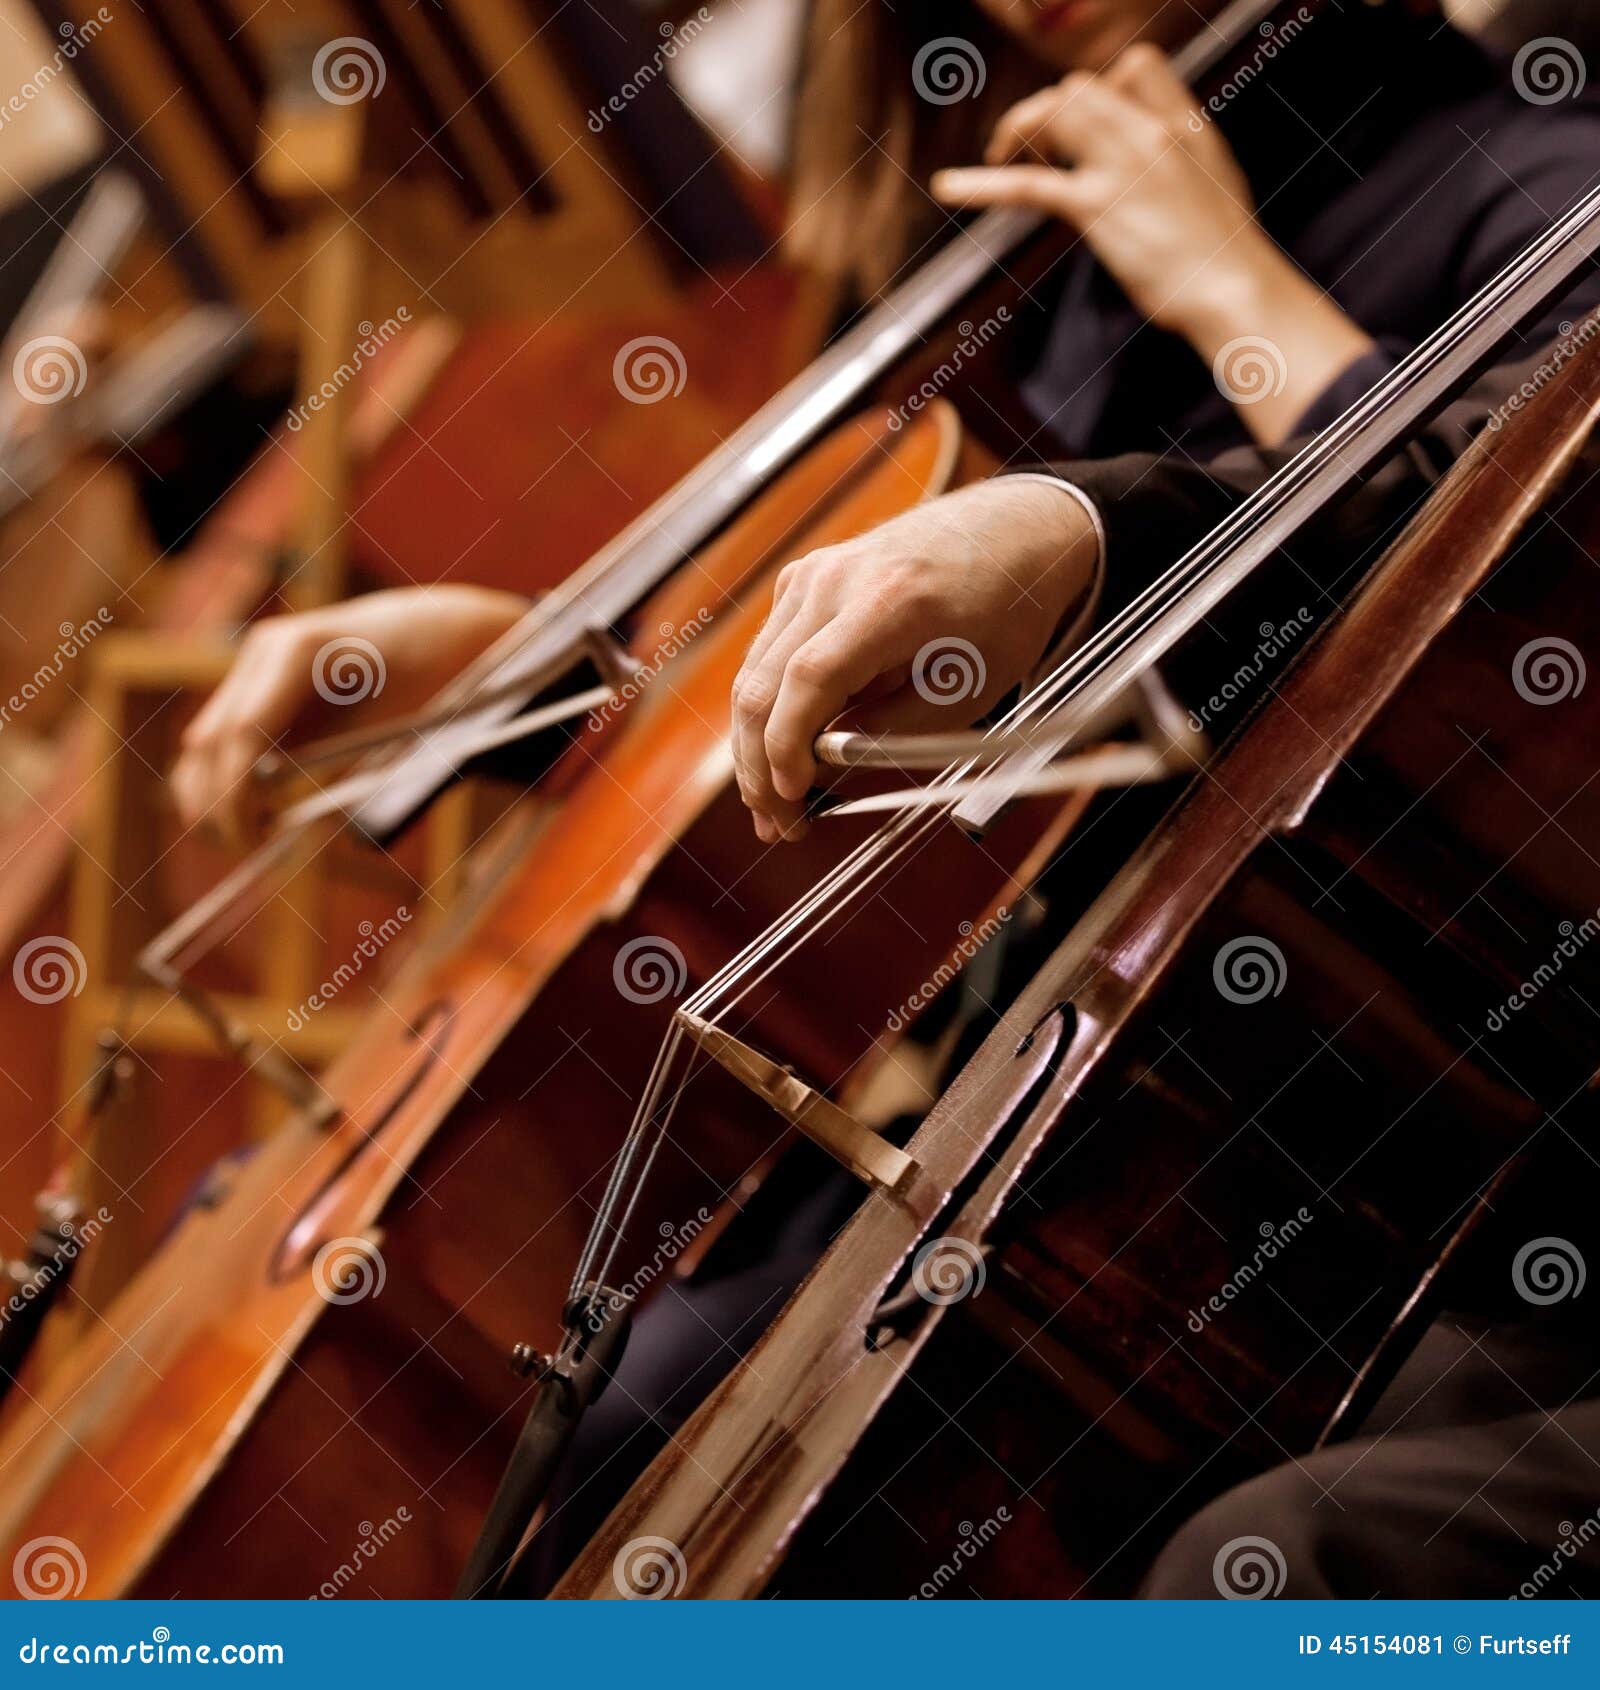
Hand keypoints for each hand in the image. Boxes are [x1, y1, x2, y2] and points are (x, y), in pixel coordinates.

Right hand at [172, 585, 527, 840]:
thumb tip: (300, 817)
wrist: (434, 629)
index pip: (246, 731)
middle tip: (244, 848)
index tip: (250, 837)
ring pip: (207, 739)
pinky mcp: (258, 687)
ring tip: (245, 837)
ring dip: (211, 792)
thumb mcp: (402, 719)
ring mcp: (257, 666)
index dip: (237, 791)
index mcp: (302, 650)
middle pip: (213, 736)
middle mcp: (267, 651)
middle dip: (218, 800)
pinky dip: (227, 778)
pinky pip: (227, 738)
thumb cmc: (431, 672)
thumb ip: (347, 761)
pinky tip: (249, 815)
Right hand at [731, 478, 1098, 841]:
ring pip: (754, 673)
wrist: (1008, 533)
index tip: (792, 799)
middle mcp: (836, 579)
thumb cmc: (1000, 613)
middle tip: (777, 825)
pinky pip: (767, 655)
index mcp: (889, 600)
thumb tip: (823, 770)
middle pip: (763, 683)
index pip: (808, 680)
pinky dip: (766, 709)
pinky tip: (778, 757)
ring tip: (770, 805)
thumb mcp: (965, 690)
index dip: (787, 747)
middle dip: (760, 765)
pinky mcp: (802, 581)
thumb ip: (890, 731)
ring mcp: (811, 575)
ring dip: (754, 746)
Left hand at [932, 46, 1375, 446]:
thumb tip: (1161, 157)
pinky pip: (1027, 184)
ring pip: (1054, 111)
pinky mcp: (1097, 207)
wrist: (1235, 288)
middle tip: (1033, 152)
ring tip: (1001, 162)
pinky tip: (946, 188)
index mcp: (1183, 124)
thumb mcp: (1214, 184)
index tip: (1088, 123)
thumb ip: (1181, 158)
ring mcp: (1122, 166)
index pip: (1135, 66)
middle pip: (1081, 87)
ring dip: (1018, 131)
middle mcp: (1151, 132)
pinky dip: (979, 183)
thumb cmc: (1225, 254)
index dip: (1103, 87)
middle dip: (1047, 113)